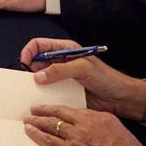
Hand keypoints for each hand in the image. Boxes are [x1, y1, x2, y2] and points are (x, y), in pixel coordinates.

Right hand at [20, 37, 145, 119]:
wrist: (121, 98)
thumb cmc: (107, 78)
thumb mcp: (83, 69)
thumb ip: (59, 70)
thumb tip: (38, 76)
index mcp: (65, 49)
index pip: (39, 45)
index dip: (29, 51)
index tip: (24, 63)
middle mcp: (61, 62)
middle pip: (36, 61)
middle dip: (29, 69)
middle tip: (27, 80)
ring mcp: (62, 77)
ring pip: (41, 77)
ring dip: (35, 84)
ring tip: (32, 91)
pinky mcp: (64, 91)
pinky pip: (48, 91)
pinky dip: (43, 95)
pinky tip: (42, 100)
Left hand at [23, 106, 145, 145]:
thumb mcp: (120, 133)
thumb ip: (104, 128)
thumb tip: (95, 130)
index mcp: (101, 117)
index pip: (77, 110)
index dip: (63, 110)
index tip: (57, 110)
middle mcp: (86, 123)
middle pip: (61, 113)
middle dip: (46, 110)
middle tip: (35, 109)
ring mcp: (76, 136)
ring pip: (52, 124)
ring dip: (38, 121)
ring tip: (29, 119)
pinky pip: (48, 140)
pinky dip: (37, 134)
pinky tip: (30, 131)